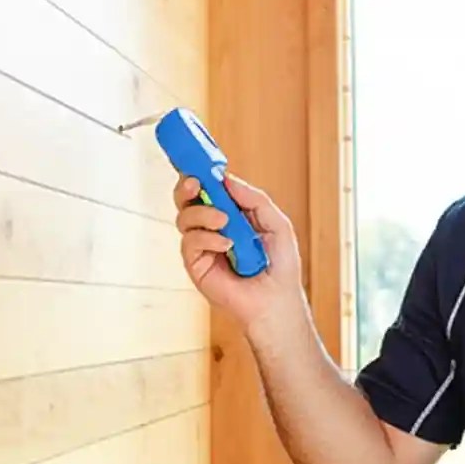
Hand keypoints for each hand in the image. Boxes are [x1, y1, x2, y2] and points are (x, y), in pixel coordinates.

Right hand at [173, 173, 305, 336]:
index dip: (200, 174)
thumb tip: (226, 179)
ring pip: (184, 217)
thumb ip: (254, 199)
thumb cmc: (280, 264)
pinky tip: (226, 245)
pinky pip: (190, 242)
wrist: (276, 300)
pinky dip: (208, 238)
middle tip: (195, 182)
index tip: (200, 164)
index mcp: (230, 214)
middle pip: (186, 199)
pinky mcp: (195, 265)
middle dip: (186, 186)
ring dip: (203, 214)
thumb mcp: (275, 223)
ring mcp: (202, 246)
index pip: (207, 189)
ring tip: (224, 222)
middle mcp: (212, 228)